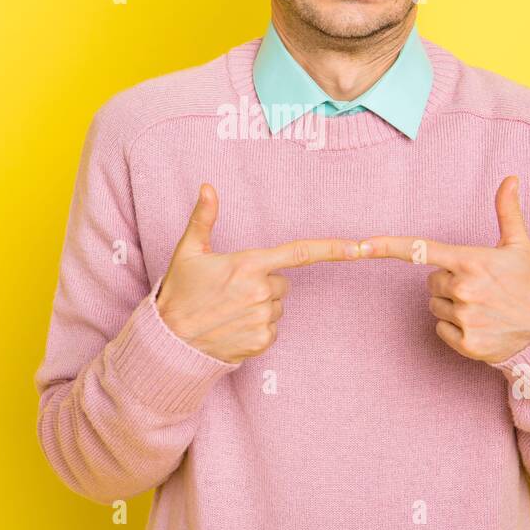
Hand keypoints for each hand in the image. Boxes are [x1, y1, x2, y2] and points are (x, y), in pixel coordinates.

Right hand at [156, 183, 363, 363]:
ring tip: (229, 309)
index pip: (299, 253)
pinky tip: (233, 326)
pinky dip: (257, 327)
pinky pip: (272, 328)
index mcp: (248, 265)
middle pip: (282, 282)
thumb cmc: (179, 293)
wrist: (170, 341)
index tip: (359, 246)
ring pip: (276, 305)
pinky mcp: (262, 341)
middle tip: (231, 289)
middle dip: (263, 283)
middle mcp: (260, 292)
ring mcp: (263, 319)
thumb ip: (203, 218)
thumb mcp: (188, 252)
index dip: (333, 249)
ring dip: (260, 305)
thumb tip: (207, 187)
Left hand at [358, 175, 529, 363]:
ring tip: (482, 306)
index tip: (361, 245)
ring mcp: (464, 318)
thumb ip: (508, 211)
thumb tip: (511, 178)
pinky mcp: (465, 344)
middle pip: (431, 282)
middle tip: (479, 286)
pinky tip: (480, 325)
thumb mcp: (521, 245)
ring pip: (435, 305)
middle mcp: (464, 289)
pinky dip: (454, 328)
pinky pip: (440, 329)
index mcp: (471, 261)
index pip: (421, 250)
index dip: (387, 246)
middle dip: (448, 282)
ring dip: (451, 305)